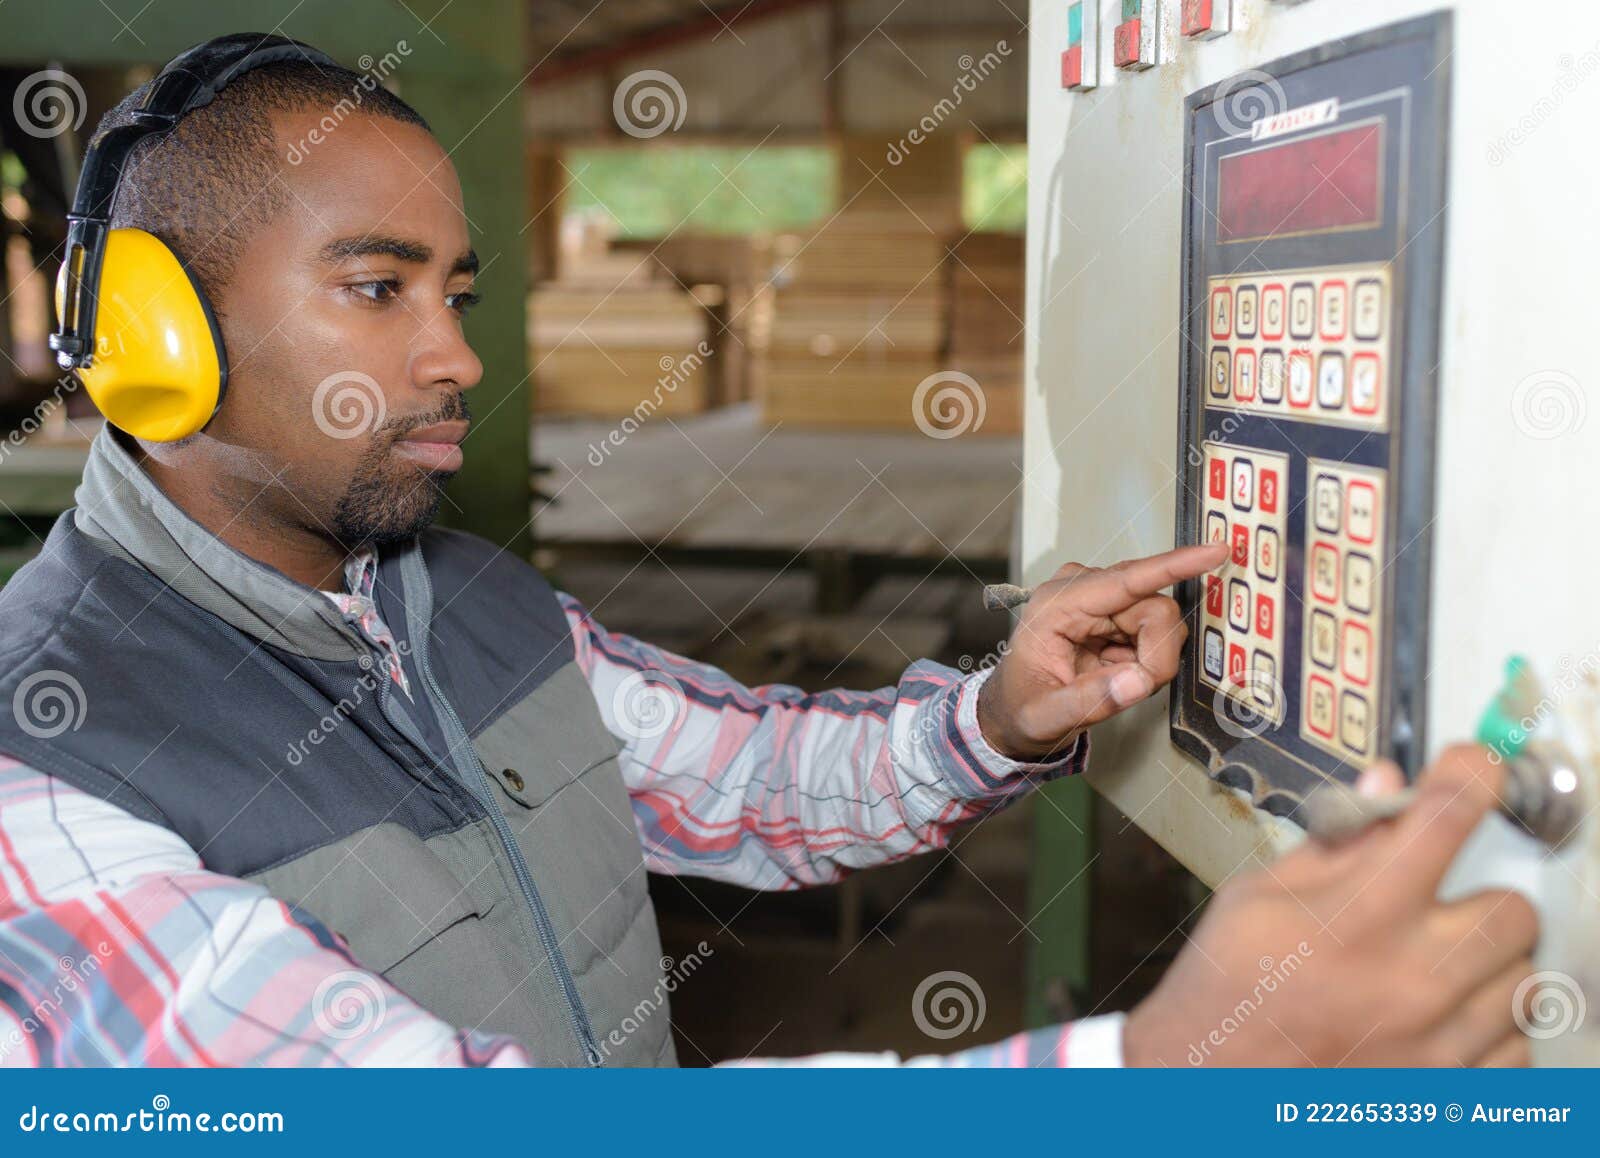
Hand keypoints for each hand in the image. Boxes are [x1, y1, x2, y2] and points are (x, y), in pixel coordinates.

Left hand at [976, 543, 1227, 759]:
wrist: (1012, 709)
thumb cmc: (1022, 707)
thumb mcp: (1044, 716)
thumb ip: (1089, 702)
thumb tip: (1137, 682)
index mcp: (1056, 605)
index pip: (1125, 580)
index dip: (1174, 565)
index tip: (1215, 551)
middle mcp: (1080, 590)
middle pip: (1154, 608)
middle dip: (1156, 654)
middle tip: (1134, 687)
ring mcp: (1101, 597)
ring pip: (1161, 620)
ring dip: (1151, 658)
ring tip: (1115, 680)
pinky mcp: (1116, 610)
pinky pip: (1156, 630)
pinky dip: (1147, 658)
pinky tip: (1118, 669)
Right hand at [1123, 745, 1538, 1066]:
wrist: (1204, 1085)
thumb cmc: (1226, 988)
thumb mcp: (1258, 896)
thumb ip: (1335, 843)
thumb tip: (1385, 785)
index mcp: (1357, 915)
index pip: (1446, 816)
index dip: (1471, 774)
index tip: (1473, 767)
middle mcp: (1411, 977)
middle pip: (1512, 909)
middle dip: (1477, 897)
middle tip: (1437, 906)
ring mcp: (1438, 1042)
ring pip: (1522, 980)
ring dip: (1485, 966)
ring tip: (1433, 967)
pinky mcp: (1449, 1091)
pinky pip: (1516, 1048)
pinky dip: (1487, 1028)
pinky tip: (1438, 1018)